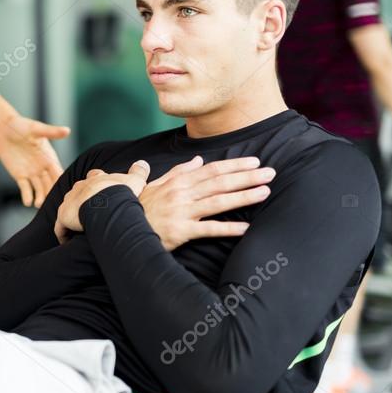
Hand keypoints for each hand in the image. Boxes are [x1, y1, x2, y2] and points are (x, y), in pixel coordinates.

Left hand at [0, 115, 71, 206]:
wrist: (4, 129)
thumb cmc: (22, 125)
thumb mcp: (36, 129)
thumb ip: (51, 132)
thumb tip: (67, 130)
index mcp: (49, 157)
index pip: (58, 172)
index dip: (62, 182)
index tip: (67, 193)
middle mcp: (42, 167)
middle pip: (50, 184)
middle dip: (52, 193)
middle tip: (54, 204)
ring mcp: (31, 173)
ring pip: (38, 188)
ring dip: (40, 196)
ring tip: (39, 204)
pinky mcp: (19, 175)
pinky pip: (25, 188)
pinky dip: (27, 195)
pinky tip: (27, 202)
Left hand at [53, 161, 150, 242]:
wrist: (107, 204)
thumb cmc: (122, 193)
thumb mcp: (134, 181)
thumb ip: (138, 172)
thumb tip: (142, 162)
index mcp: (96, 179)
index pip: (94, 177)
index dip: (96, 184)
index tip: (100, 191)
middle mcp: (80, 187)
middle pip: (78, 192)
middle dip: (82, 200)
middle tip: (90, 212)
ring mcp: (69, 201)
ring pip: (68, 208)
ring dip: (73, 217)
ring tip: (80, 229)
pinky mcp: (63, 217)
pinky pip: (60, 228)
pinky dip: (64, 235)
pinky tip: (69, 242)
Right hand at [138, 155, 274, 250]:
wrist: (121, 228)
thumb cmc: (139, 207)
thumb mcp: (155, 185)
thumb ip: (177, 172)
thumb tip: (197, 161)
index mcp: (178, 182)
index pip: (211, 170)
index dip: (234, 165)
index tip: (254, 162)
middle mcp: (182, 194)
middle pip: (219, 182)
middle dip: (246, 177)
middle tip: (270, 173)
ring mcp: (182, 212)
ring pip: (218, 202)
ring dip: (243, 196)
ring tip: (264, 192)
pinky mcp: (181, 231)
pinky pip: (208, 229)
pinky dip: (227, 228)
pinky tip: (245, 227)